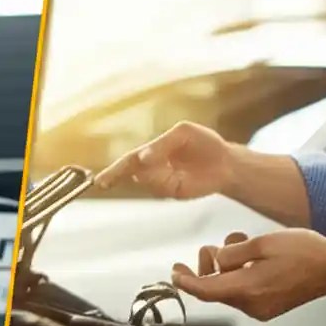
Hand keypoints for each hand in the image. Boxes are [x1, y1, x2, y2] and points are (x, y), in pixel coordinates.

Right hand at [93, 121, 232, 198]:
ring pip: (146, 180)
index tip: (99, 182)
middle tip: (144, 165)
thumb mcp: (183, 133)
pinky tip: (182, 174)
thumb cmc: (203, 143)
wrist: (226, 161)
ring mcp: (162, 182)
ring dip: (157, 171)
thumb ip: (161, 144)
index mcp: (150, 152)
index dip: (113, 172)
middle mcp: (152, 169)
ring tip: (178, 163)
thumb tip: (142, 159)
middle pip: (132, 172)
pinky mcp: (173, 192)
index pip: (127, 161)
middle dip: (130, 172)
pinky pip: (161, 188)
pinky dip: (167, 179)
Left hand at [170, 229, 325, 321]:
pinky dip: (239, 275)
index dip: (185, 281)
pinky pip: (243, 292)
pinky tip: (252, 258)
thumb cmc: (304, 253)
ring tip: (239, 245)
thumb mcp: (262, 243)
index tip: (174, 271)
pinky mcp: (269, 307)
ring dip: (226, 268)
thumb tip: (217, 260)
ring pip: (229, 289)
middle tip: (211, 247)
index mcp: (247, 290)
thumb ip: (233, 253)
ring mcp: (261, 309)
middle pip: (214, 289)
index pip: (203, 290)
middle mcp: (251, 305)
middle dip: (208, 267)